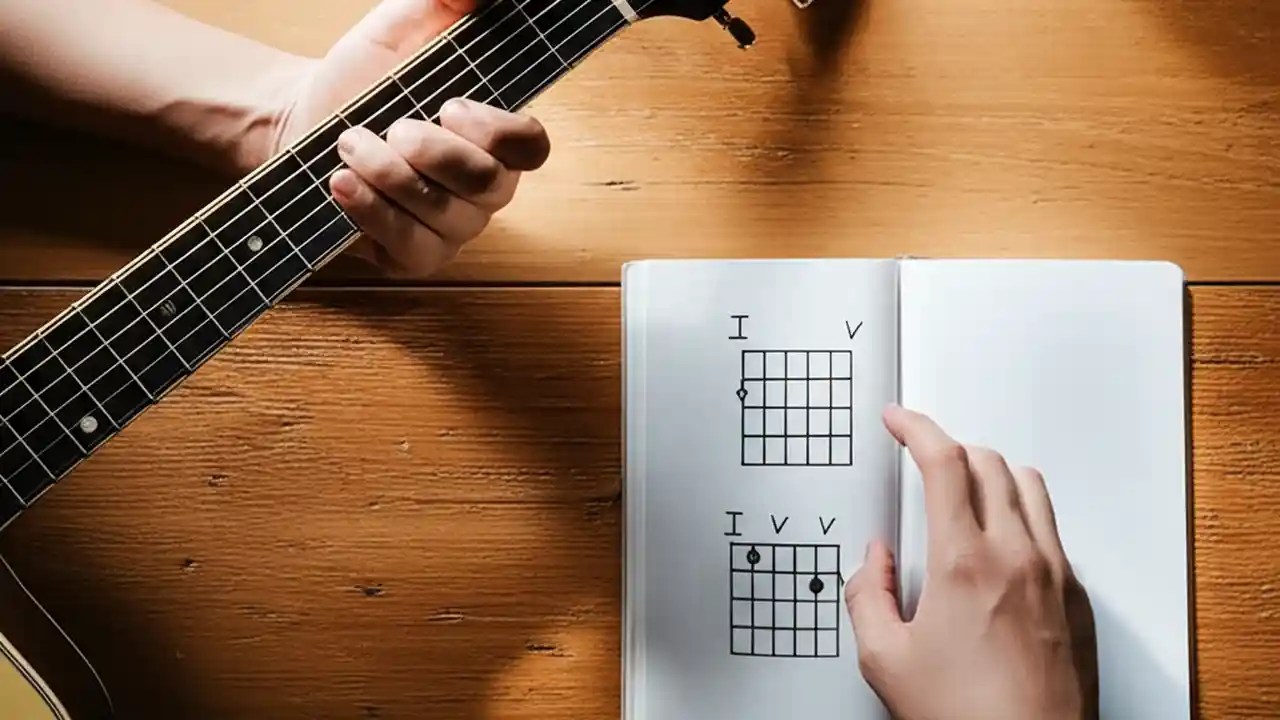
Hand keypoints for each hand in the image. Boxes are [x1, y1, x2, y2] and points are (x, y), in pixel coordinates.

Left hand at [261, 0, 549, 276]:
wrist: (304, 119)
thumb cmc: (363, 77)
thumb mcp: (401, 26)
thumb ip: (444, 2)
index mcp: (494, 135)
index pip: (531, 146)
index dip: (498, 133)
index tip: (449, 106)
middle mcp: (484, 187)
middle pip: (488, 186)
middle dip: (432, 154)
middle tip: (390, 127)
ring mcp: (453, 227)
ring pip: (445, 217)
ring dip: (389, 175)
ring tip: (348, 143)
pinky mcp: (414, 257)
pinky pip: (411, 247)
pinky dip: (372, 212)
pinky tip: (342, 184)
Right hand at [844, 405, 1098, 719]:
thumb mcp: (886, 660)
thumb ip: (868, 597)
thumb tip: (875, 563)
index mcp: (964, 563)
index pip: (944, 461)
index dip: (916, 427)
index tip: (899, 420)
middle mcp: (1018, 557)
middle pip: (989, 462)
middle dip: (949, 447)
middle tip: (924, 456)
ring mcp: (1055, 575)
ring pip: (1030, 486)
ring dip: (992, 473)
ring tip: (965, 489)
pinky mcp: (1077, 600)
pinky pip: (1053, 531)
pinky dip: (1023, 516)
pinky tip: (1001, 543)